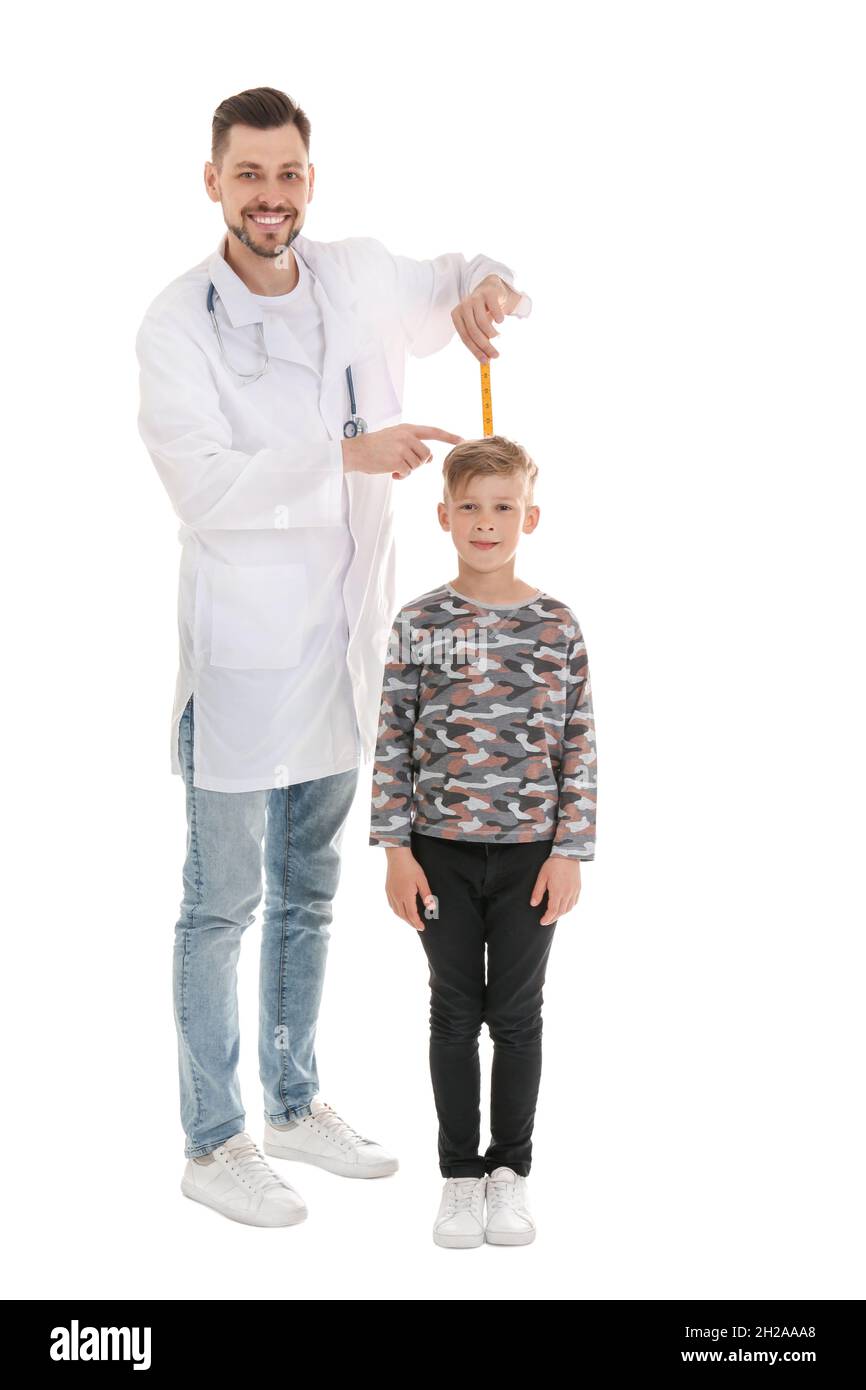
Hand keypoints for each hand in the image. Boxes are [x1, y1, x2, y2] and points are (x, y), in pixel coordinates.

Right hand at [342, 424, 462, 480]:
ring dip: (408, 470)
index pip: (433, 431)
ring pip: (417, 465)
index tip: (462, 440)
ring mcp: (402, 447)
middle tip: (403, 464)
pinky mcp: (397, 460)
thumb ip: (413, 444)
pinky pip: (408, 473)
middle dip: (418, 463)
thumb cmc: (375, 446)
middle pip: (426, 455)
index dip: (449, 436)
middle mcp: (407, 436)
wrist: (356, 451)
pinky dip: (401, 476)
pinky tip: (392, 472)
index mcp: (408, 429)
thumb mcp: (395, 438)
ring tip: (394, 466)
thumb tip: (430, 458)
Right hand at [384, 847, 434, 931]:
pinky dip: (397, 911)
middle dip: (411, 923)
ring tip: (411, 921)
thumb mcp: (422, 880)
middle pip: (403, 915)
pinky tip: (401, 911)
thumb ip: (426, 895)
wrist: (397, 856)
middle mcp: (396, 897)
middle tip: (418, 927)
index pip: (411, 914)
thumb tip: (431, 908)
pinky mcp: (388, 890)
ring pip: (396, 912)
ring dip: (404, 918)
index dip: (417, 923)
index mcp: (406, 895)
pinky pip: (392, 905)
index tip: (422, 928)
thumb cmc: (411, 867)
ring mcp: (391, 894)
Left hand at [451, 274, 524, 363]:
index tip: (486, 362)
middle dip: (485, 346)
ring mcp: (475, 298)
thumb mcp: (477, 325)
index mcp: (457, 316)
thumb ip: (479, 340)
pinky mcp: (487, 293)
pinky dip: (499, 318)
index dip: (475, 351)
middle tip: (496, 355)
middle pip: (473, 331)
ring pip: (482, 322)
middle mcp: (463, 306)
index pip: (465, 337)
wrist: (490, 289)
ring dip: (492, 334)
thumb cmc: (482, 312)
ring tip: (497, 336)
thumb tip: (485, 362)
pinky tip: (500, 321)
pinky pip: (494, 310)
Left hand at [530, 855, 581, 925]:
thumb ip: (538, 892)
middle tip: (546, 921)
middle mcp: (568, 894)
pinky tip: (564, 907)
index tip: (542, 922)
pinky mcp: (578, 888)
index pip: (553, 911)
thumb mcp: (542, 877)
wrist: (568, 854)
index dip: (547, 918)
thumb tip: (533, 904)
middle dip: (553, 918)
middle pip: (561, 912)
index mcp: (558, 892)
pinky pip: (575, 902)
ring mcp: (574, 891)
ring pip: (569, 909)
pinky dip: (569, 907)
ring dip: (561, 914)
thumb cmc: (553, 864)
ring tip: (554, 915)